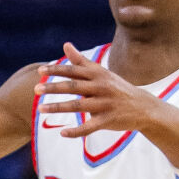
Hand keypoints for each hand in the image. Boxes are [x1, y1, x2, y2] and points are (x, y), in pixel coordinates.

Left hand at [37, 43, 154, 138]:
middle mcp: (100, 87)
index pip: (73, 70)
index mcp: (97, 74)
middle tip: (35, 89)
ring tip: (40, 109)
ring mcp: (104, 104)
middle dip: (53, 87)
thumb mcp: (101, 73)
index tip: (39, 71)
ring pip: (77, 106)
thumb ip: (81, 61)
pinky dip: (76, 131)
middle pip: (73, 87)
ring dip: (57, 107)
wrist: (143, 107)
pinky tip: (62, 133)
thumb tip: (65, 45)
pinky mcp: (108, 120)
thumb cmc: (116, 88)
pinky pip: (89, 127)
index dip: (56, 70)